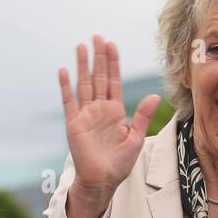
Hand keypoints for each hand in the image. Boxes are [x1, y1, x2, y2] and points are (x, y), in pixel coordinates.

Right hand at [58, 34, 159, 217]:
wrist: (103, 180)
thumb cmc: (119, 164)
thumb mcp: (135, 138)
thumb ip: (142, 116)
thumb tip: (153, 96)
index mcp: (115, 111)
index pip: (114, 81)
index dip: (113, 63)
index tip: (111, 45)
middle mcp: (100, 109)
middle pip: (99, 77)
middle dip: (99, 57)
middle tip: (97, 37)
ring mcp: (86, 115)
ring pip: (84, 84)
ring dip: (82, 65)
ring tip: (80, 46)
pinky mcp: (74, 123)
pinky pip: (69, 101)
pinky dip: (66, 86)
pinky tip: (63, 71)